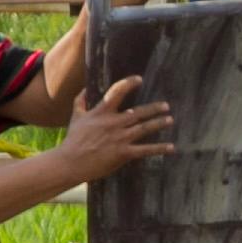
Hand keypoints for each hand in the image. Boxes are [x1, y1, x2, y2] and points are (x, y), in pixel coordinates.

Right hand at [55, 76, 176, 183]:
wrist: (70, 163)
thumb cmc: (73, 140)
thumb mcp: (75, 117)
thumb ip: (80, 101)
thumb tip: (85, 88)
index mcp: (101, 112)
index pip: (116, 92)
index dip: (128, 84)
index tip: (139, 79)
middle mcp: (113, 123)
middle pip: (138, 112)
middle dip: (154, 108)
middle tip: (166, 106)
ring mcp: (119, 138)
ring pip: (144, 128)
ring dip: (159, 124)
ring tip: (170, 120)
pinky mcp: (123, 153)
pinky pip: (145, 149)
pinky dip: (159, 148)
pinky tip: (171, 147)